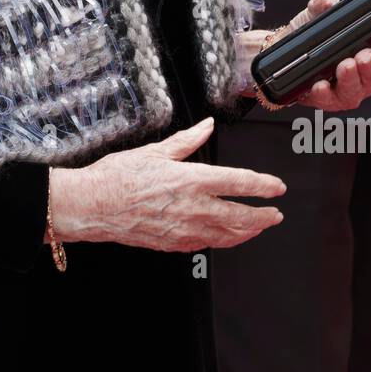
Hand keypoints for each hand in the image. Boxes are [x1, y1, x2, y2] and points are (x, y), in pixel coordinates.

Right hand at [47, 118, 286, 252]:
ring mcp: (184, 229)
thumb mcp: (155, 151)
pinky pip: (206, 245)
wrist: (93, 206)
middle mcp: (192, 207)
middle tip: (276, 214)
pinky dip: (222, 241)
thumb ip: (187, 141)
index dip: (263, 185)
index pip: (239, 182)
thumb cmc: (117, 177)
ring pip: (227, 235)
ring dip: (247, 232)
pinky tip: (225, 237)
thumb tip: (206, 126)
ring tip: (258, 228)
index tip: (277, 187)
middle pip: (241, 216)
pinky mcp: (173, 243)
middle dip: (263, 216)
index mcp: (191, 179)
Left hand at [240, 0, 370, 111]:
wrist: (282, 50)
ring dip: (351, 81)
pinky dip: (324, 94)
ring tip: (345, 67)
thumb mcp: (315, 13)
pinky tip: (320, 85)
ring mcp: (345, 90)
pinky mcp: (325, 100)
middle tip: (363, 57)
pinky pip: (327, 100)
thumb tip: (326, 2)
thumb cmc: (310, 33)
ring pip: (354, 92)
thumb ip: (322, 3)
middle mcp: (361, 75)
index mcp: (368, 52)